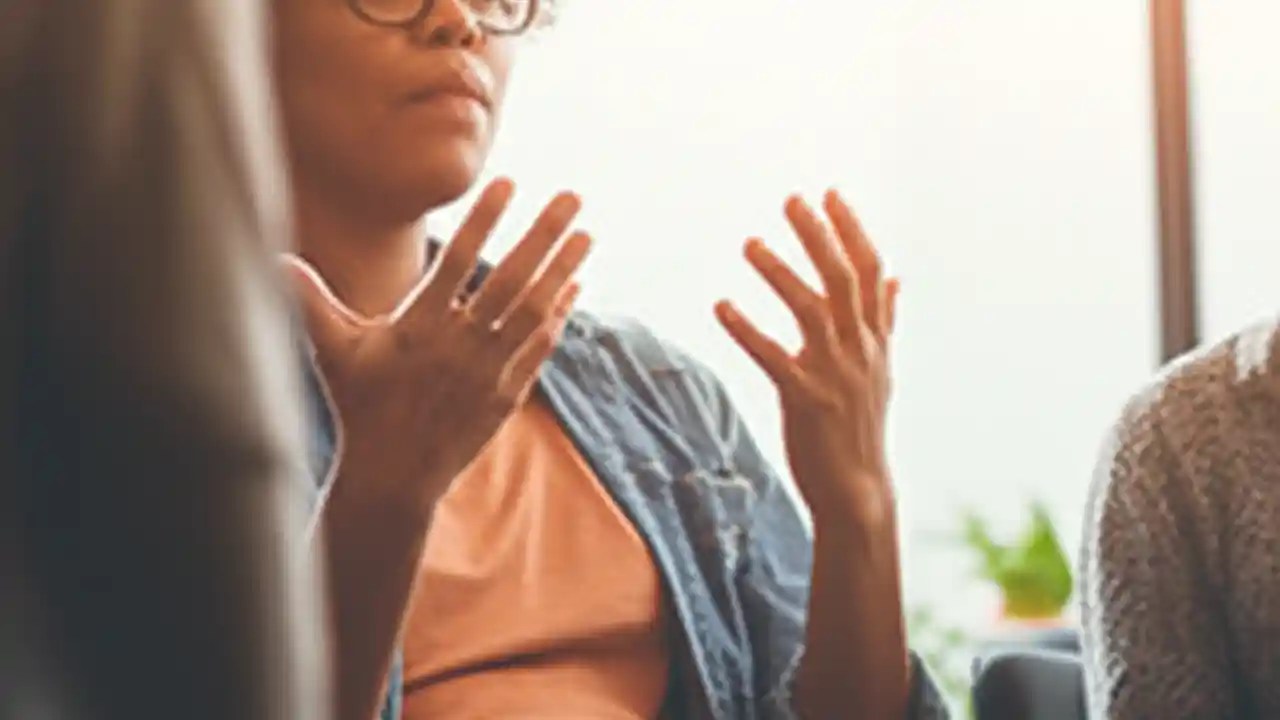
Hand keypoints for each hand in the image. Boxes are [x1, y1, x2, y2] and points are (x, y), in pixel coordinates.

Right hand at [285, 178, 589, 514]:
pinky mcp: (507, 394)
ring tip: (587, 234)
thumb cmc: (361, 406)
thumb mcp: (333, 353)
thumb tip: (274, 259)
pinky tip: (574, 287)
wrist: (393, 476)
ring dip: (563, 269)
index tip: (508, 182)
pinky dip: (559, 316)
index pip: (455, 261)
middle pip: (510, 280)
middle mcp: (459, 345)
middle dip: (543, 234)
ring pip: (534, 311)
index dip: (483, 221)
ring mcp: (488, 370)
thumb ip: (312, 302)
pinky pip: (540, 347)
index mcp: (418, 326)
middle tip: (573, 197)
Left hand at [716, 190, 899, 528]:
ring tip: (750, 244)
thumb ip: (884, 321)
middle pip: (843, 280)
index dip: (851, 231)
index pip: (870, 273)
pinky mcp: (806, 400)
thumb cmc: (861, 427)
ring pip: (811, 311)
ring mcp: (835, 375)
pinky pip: (773, 357)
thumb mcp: (881, 369)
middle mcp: (860, 351)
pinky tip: (721, 306)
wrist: (858, 491)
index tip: (829, 194)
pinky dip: (746, 329)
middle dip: (818, 236)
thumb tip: (895, 278)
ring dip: (780, 273)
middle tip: (791, 200)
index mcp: (875, 341)